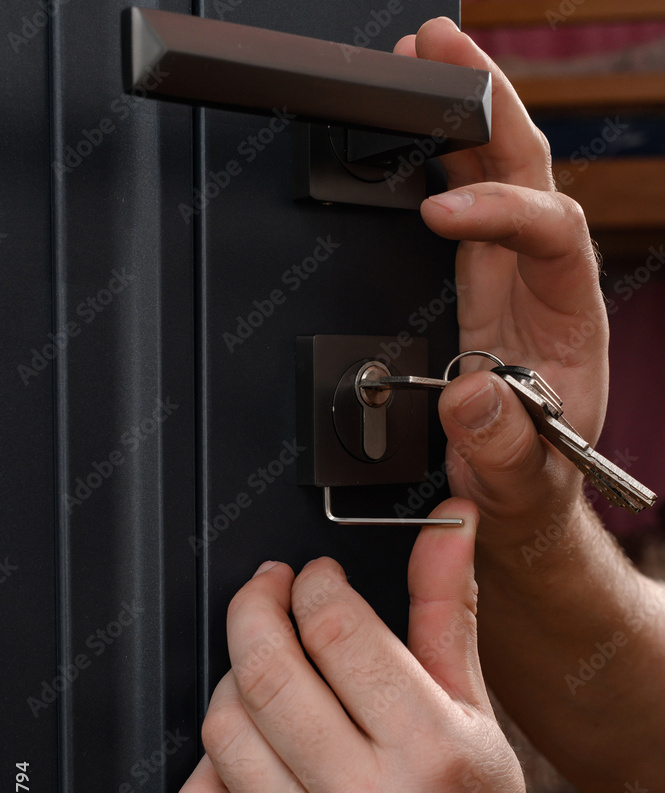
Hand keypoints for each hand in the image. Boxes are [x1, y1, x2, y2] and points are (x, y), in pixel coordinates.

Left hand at [176, 501, 617, 792]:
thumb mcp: (476, 709)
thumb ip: (446, 612)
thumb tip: (448, 528)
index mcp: (431, 751)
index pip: (336, 629)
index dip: (313, 582)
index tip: (315, 577)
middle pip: (265, 670)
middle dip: (254, 607)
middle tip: (267, 593)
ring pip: (225, 729)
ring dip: (234, 679)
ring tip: (266, 673)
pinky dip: (215, 759)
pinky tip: (251, 748)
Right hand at [396, 19, 608, 553]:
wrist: (521, 488)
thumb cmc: (529, 475)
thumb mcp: (518, 475)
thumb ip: (501, 442)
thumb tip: (471, 391)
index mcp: (572, 315)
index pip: (553, 231)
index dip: (499, 211)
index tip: (439, 213)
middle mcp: (546, 281)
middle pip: (532, 171)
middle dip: (491, 107)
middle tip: (441, 51)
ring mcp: (509, 274)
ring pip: (497, 174)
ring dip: (463, 115)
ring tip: (421, 61)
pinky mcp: (476, 281)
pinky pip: (464, 204)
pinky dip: (440, 160)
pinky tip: (415, 130)